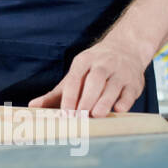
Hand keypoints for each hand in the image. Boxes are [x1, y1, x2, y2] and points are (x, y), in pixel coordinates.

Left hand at [28, 32, 148, 116]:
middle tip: (80, 117)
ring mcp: (120, 72)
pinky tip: (117, 111)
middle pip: (94, 81)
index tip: (65, 114)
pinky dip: (124, 102)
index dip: (70, 97)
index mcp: (84, 61)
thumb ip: (55, 94)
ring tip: (96, 115)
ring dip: (104, 101)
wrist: (125, 49)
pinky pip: (129, 93)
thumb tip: (32, 107)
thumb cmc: (93, 70)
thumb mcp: (74, 76)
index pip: (75, 79)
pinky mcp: (134, 83)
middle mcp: (102, 64)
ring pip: (112, 86)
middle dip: (87, 100)